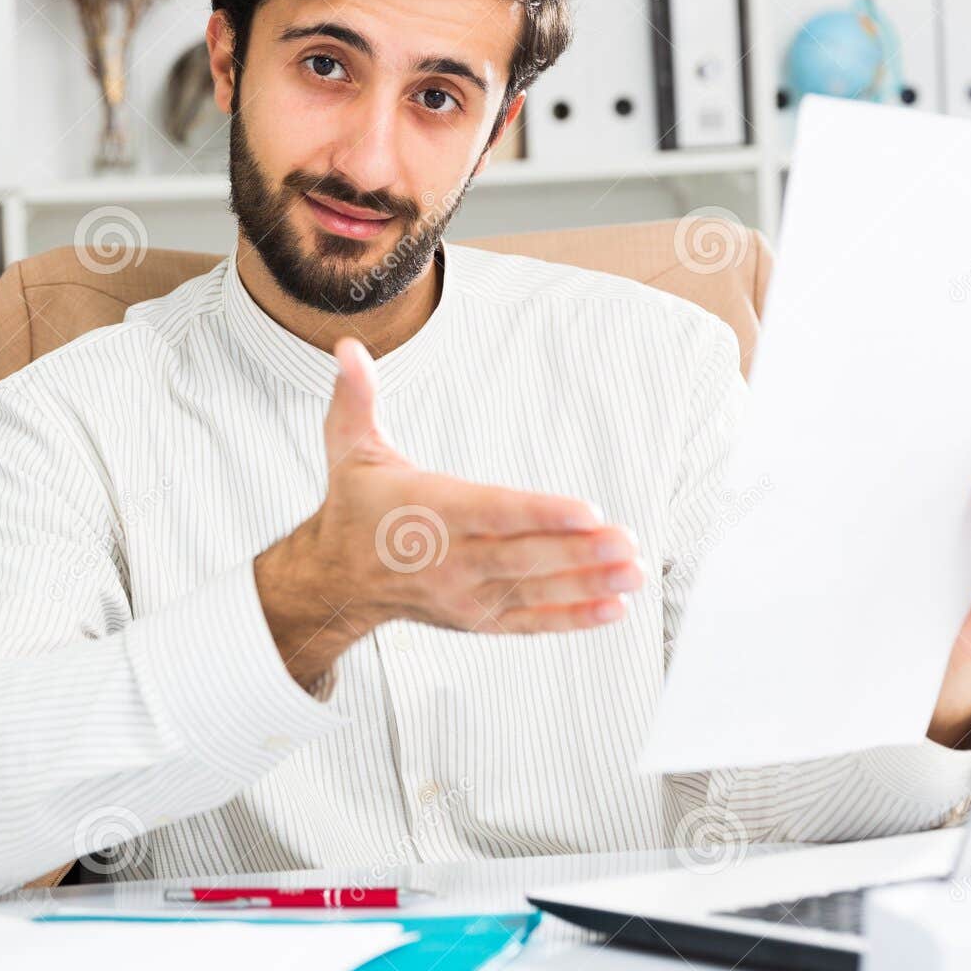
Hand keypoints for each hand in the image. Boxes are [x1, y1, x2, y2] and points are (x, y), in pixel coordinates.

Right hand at [255, 337, 644, 690]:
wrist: (336, 580)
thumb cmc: (356, 506)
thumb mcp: (348, 447)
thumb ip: (355, 396)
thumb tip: (347, 349)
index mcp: (428, 512)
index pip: (492, 512)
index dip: (540, 513)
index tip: (586, 511)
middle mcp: (450, 559)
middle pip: (523, 556)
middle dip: (580, 550)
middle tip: (628, 541)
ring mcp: (466, 595)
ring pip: (534, 590)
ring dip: (589, 582)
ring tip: (634, 571)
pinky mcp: (479, 619)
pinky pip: (531, 621)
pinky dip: (572, 617)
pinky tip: (612, 608)